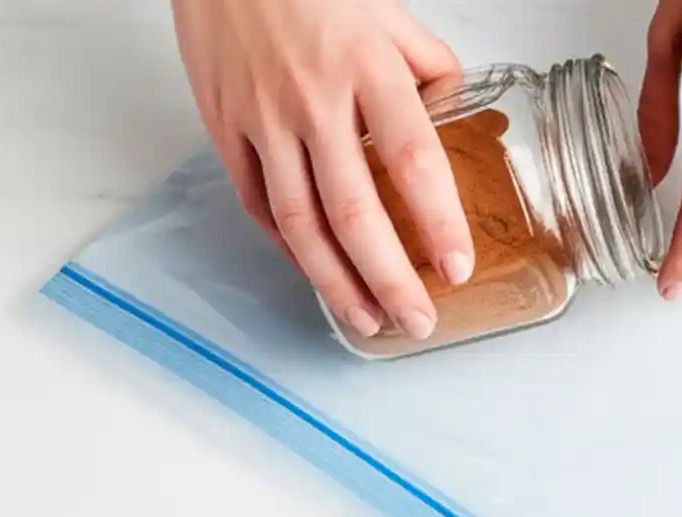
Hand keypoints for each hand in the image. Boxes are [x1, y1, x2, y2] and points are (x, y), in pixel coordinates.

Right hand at [171, 0, 471, 339]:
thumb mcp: (389, 14)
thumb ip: (430, 70)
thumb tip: (455, 120)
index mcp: (368, 68)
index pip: (414, 159)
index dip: (438, 221)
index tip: (457, 266)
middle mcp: (315, 101)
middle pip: (354, 212)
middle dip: (390, 279)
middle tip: (416, 319)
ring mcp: (263, 120)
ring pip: (301, 223)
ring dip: (336, 283)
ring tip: (367, 320)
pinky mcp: (224, 130)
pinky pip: (259, 205)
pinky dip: (289, 249)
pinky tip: (317, 276)